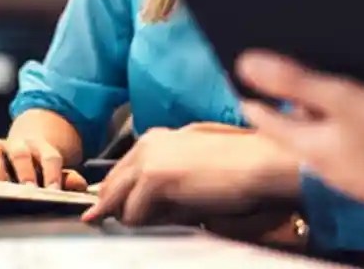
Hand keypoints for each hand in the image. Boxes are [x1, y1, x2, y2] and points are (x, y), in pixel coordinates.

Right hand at [0, 136, 84, 189]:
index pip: (50, 158)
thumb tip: (80, 185)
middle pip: (22, 154)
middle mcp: (20, 144)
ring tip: (4, 186)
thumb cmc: (38, 166)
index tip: (53, 190)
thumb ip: (68, 178)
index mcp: (42, 148)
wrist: (20, 147)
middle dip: (25, 172)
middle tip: (28, 189)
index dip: (52, 174)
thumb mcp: (54, 171)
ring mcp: (0, 145)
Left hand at [81, 124, 300, 225]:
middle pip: (112, 183)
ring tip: (148, 225)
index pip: (121, 170)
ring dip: (128, 217)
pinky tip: (159, 225)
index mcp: (158, 137)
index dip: (112, 193)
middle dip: (109, 206)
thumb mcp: (194, 169)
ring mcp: (149, 158)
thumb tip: (147, 211)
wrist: (260, 161)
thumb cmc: (239, 165)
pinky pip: (133, 213)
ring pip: (118, 199)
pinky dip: (141, 224)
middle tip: (103, 224)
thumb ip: (167, 185)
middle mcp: (148, 143)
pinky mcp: (155, 177)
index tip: (104, 211)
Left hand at [236, 51, 363, 218]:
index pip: (258, 113)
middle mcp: (316, 158)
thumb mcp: (343, 100)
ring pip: (321, 124)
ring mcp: (342, 165)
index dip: (250, 84)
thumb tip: (244, 64)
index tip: (246, 57)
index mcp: (302, 143)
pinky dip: (344, 112)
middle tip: (294, 50)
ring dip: (320, 97)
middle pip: (290, 117)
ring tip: (331, 62)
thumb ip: (295, 83)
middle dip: (289, 86)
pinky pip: (345, 133)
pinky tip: (361, 92)